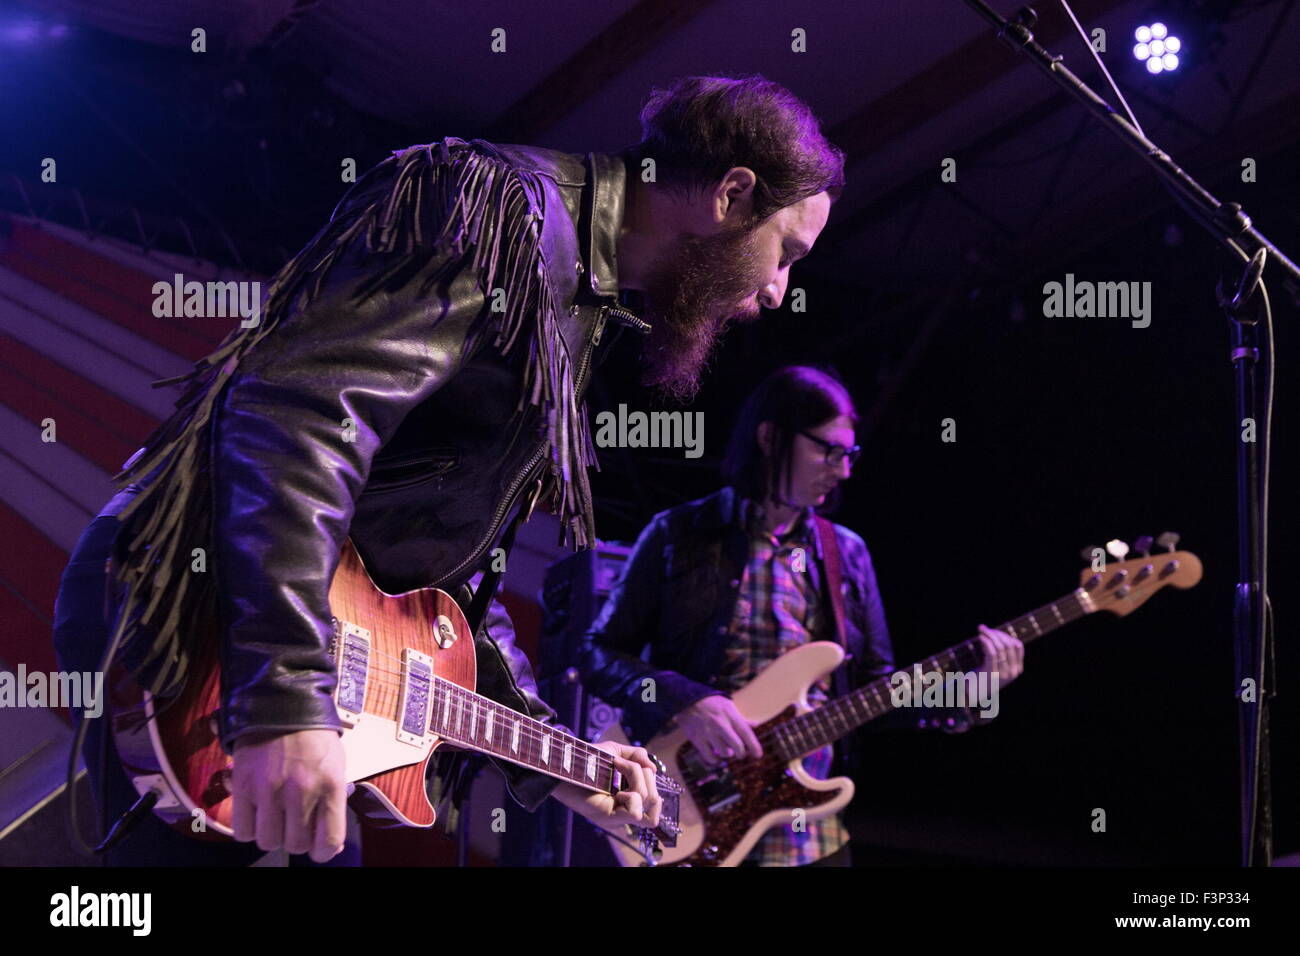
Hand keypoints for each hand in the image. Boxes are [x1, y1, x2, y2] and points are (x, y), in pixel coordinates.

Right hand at [230, 729, 346, 862]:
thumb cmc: (313, 737)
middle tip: (294, 823)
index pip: (328, 842)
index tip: (318, 847)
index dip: (323, 852)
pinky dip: (249, 828)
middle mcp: (301, 791)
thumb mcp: (336, 765)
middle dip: (295, 839)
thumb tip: (329, 846)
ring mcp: (270, 790)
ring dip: (271, 834)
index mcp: (331, 785)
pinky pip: (243, 830)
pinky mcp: (244, 786)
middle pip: (295, 845)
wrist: (282, 704)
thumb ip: (334, 804)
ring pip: (268, 840)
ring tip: (275, 815)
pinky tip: (257, 813)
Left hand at [551, 740, 661, 832]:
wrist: (563, 763)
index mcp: (626, 799)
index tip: (629, 762)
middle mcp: (623, 811)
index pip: (655, 802)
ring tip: (618, 769)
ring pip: (648, 803)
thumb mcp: (616, 752)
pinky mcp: (607, 818)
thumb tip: (655, 769)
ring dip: (638, 779)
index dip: (650, 779)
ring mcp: (616, 817)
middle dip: (644, 774)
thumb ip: (638, 756)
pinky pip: (635, 813)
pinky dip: (632, 795)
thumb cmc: (586, 758)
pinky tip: (618, 788)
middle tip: (621, 763)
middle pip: (655, 800)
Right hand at [677, 694, 761, 764]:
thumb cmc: (711, 702)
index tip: (758, 755)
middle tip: (741, 754)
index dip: (754, 746)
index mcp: (730, 714)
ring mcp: (708, 732)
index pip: (746, 732)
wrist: (686, 699)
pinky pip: (709, 757)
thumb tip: (756, 725)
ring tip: (726, 751)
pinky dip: (715, 760)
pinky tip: (716, 757)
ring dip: (727, 755)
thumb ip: (741, 718)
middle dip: (741, 754)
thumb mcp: (728, 705)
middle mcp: (720, 724)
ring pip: (724, 753)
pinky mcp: (697, 739)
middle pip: (737, 746)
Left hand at [976, 624, 1023, 684]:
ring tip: (981, 629)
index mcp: (1017, 669)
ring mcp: (1004, 673)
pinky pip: (992, 653)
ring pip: (1000, 647)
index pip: (1018, 646)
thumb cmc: (983, 676)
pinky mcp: (992, 673)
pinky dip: (986, 642)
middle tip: (984, 628)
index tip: (994, 631)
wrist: (974, 693)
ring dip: (990, 635)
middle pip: (1008, 645)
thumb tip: (995, 633)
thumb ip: (1000, 653)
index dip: (1006, 636)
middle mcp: (1013, 671)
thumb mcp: (996, 665)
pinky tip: (980, 637)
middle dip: (996, 633)